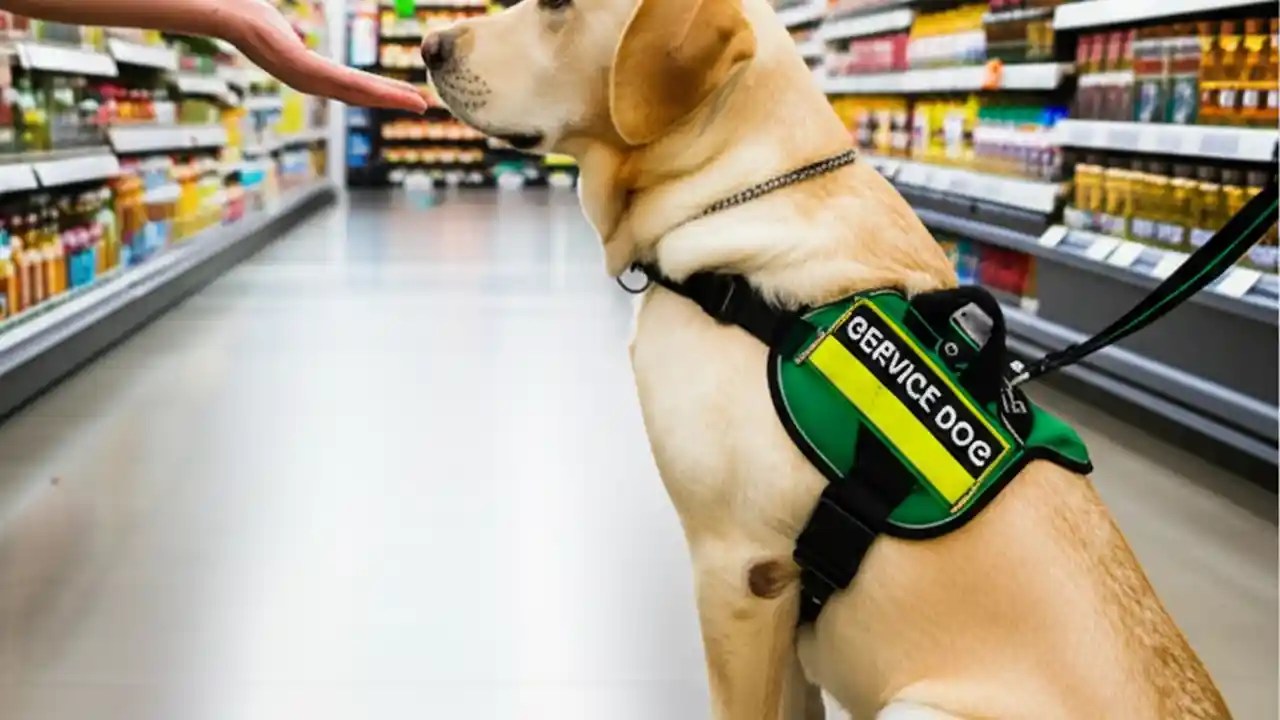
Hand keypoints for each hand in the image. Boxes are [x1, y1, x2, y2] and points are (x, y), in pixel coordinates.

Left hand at [220, 0, 426, 112]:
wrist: (229, 14)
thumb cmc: (250, 19)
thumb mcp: (282, 33)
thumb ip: (295, 39)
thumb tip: (299, 37)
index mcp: (309, 74)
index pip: (351, 87)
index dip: (379, 94)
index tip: (403, 95)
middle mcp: (310, 82)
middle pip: (361, 95)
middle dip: (393, 101)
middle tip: (424, 107)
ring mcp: (307, 79)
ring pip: (359, 93)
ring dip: (391, 99)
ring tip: (419, 103)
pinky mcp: (305, 71)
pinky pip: (346, 82)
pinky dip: (374, 90)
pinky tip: (389, 92)